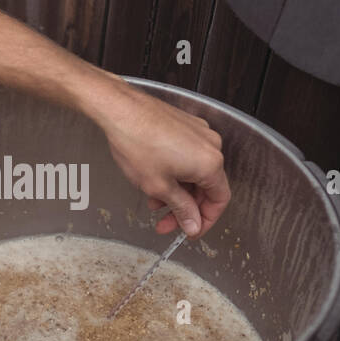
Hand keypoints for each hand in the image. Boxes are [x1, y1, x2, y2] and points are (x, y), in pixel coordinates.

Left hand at [89, 79, 230, 237]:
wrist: (120, 110)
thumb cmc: (137, 143)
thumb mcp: (160, 187)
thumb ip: (181, 209)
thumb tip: (193, 224)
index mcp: (210, 163)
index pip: (220, 200)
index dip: (206, 220)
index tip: (191, 230)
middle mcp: (211, 146)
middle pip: (206, 187)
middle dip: (185, 208)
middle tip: (165, 222)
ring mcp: (199, 133)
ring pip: (195, 172)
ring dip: (177, 191)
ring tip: (154, 201)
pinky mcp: (186, 125)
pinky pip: (187, 156)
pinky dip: (175, 172)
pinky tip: (155, 180)